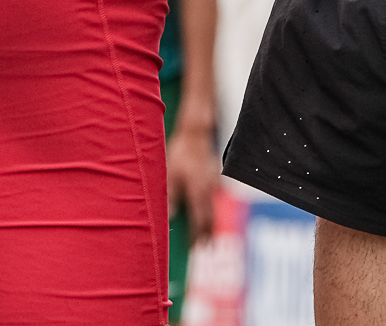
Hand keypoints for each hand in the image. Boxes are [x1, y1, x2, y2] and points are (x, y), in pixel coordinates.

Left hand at [166, 123, 220, 245]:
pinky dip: (212, 211)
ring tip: (209, 239)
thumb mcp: (170, 173)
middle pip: (210, 218)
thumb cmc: (181, 153)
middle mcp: (209, 189)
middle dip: (208, 235)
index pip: (199, 219)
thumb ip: (171, 195)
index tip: (195, 248)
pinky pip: (214, 200)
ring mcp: (214, 184)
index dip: (197, 235)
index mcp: (198, 190)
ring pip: (214, 209)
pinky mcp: (215, 179)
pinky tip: (209, 217)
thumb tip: (171, 216)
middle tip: (207, 249)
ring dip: (211, 225)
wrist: (196, 134)